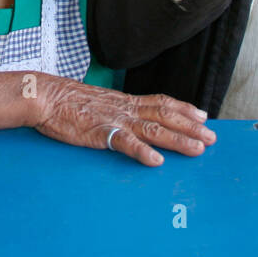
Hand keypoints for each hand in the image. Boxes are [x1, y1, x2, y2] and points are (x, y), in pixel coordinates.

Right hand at [31, 76, 215, 165]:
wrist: (45, 96)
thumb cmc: (67, 101)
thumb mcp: (99, 103)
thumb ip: (116, 110)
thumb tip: (129, 119)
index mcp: (125, 101)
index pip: (161, 101)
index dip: (184, 108)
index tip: (203, 115)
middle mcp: (125, 108)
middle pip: (165, 116)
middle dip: (190, 127)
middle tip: (212, 138)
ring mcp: (114, 120)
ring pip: (153, 129)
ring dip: (177, 139)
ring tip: (197, 149)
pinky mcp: (100, 132)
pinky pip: (124, 142)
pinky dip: (141, 151)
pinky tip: (156, 160)